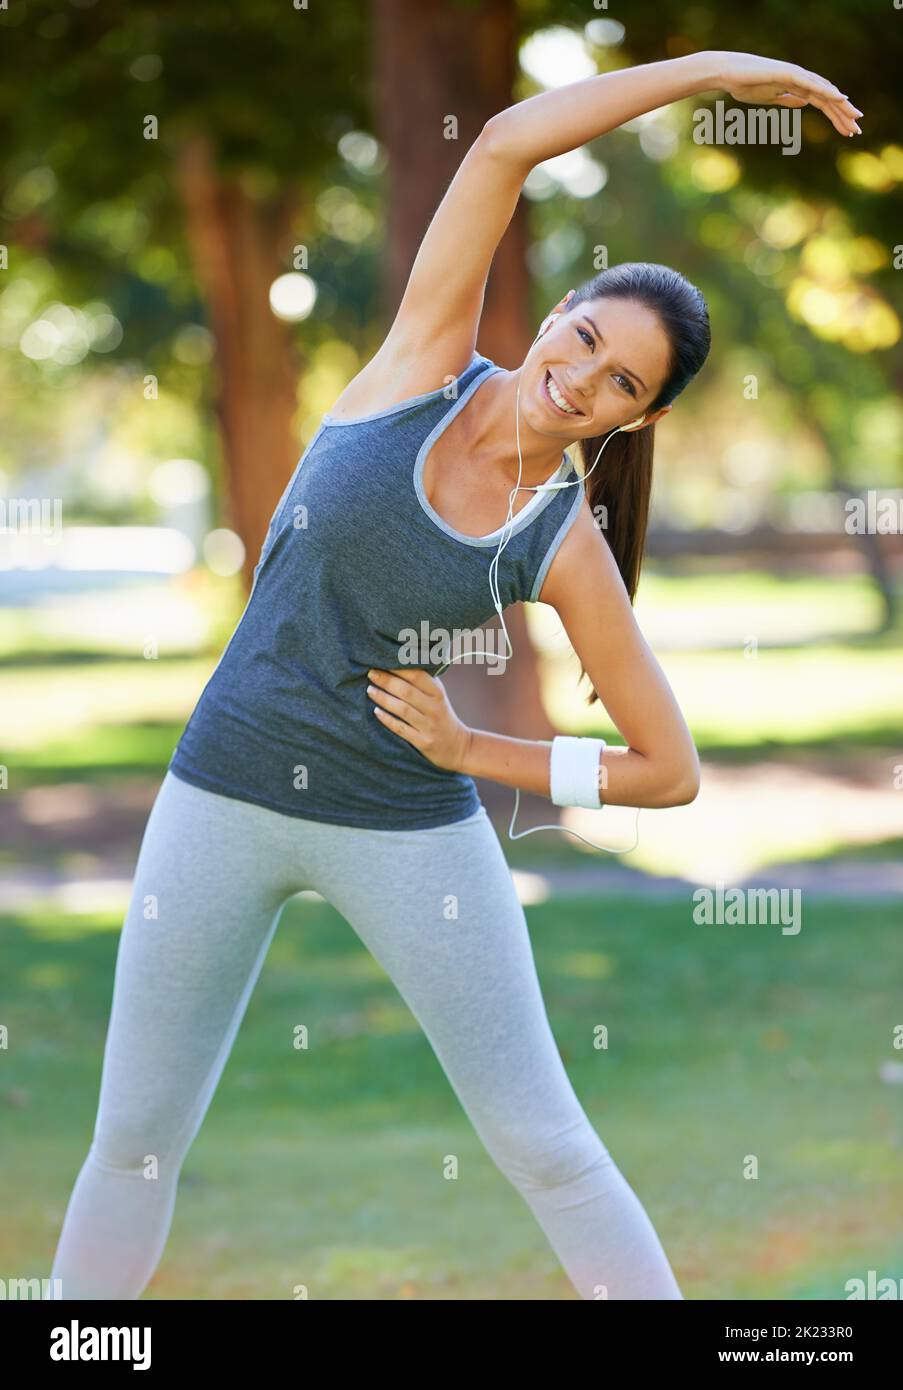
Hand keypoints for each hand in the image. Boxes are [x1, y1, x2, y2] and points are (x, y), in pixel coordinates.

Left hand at [366, 667, 471, 771]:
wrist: (458, 747)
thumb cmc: (441, 715)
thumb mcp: (438, 697)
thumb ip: (424, 682)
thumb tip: (400, 662)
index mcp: (438, 694)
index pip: (418, 676)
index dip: (399, 668)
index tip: (383, 661)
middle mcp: (434, 708)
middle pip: (407, 691)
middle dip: (386, 681)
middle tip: (371, 673)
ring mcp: (429, 726)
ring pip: (402, 709)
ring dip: (383, 698)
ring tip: (370, 690)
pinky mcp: (423, 742)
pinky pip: (401, 729)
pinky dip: (387, 720)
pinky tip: (376, 712)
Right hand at [712, 51, 861, 135]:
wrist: (730, 74)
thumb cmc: (745, 85)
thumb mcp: (771, 98)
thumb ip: (789, 99)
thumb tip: (805, 103)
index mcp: (796, 87)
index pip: (822, 103)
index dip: (835, 117)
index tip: (846, 131)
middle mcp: (801, 80)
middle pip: (827, 98)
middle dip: (842, 115)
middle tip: (857, 130)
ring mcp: (796, 75)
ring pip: (824, 91)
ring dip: (841, 105)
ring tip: (855, 117)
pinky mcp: (789, 73)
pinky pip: (812, 83)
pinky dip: (827, 90)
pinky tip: (841, 98)